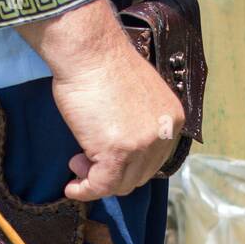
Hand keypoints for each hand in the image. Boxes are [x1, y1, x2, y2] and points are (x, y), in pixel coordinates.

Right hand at [18, 0, 185, 201]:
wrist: (89, 51)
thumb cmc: (103, 65)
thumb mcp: (135, 98)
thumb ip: (137, 124)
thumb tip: (120, 150)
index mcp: (172, 120)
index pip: (153, 161)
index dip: (127, 166)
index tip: (103, 159)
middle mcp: (164, 134)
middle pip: (139, 176)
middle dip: (111, 175)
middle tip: (85, 161)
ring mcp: (142, 145)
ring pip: (121, 184)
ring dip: (96, 182)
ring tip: (77, 166)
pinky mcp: (117, 152)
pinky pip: (101, 186)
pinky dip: (85, 191)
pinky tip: (72, 187)